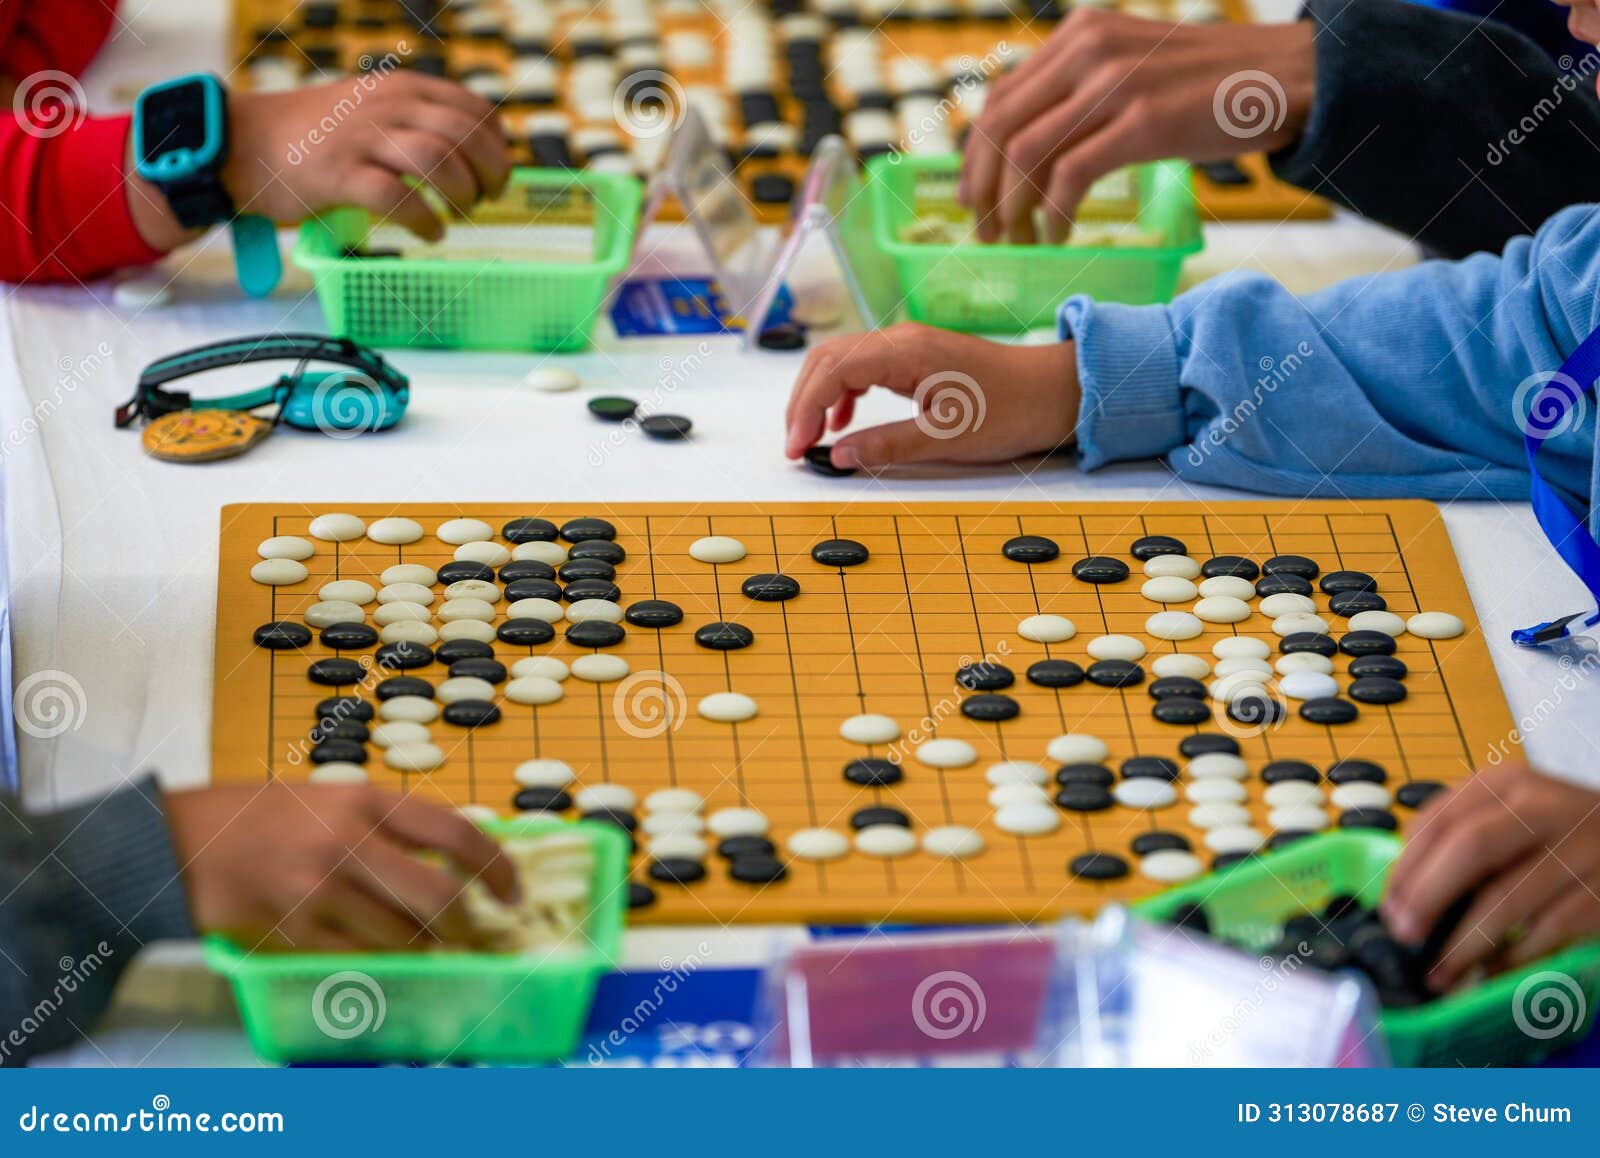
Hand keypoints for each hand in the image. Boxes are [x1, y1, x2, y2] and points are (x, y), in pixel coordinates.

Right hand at [165, 784, 517, 951]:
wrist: (180, 841)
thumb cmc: (262, 816)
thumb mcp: (333, 799)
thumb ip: (389, 824)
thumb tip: (456, 859)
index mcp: (366, 801)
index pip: (456, 832)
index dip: (497, 866)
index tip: (512, 891)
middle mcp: (349, 842)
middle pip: (440, 895)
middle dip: (466, 922)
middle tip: (472, 929)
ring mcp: (322, 889)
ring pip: (405, 936)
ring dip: (425, 945)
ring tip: (424, 940)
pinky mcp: (296, 929)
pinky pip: (362, 956)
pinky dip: (383, 958)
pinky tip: (383, 949)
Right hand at [223, 70, 510, 240]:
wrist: (245, 143)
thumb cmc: (316, 137)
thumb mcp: (372, 110)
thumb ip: (415, 122)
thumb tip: (471, 157)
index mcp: (402, 89)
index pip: (474, 111)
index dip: (497, 146)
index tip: (495, 174)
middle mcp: (387, 106)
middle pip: (465, 135)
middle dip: (489, 173)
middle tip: (484, 200)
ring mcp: (363, 138)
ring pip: (438, 161)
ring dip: (462, 195)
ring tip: (458, 215)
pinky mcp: (340, 174)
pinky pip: (399, 198)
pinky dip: (425, 221)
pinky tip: (432, 233)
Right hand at [783, 322, 1079, 470]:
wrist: (1053, 391)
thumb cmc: (1010, 411)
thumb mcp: (947, 439)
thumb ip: (887, 446)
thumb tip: (839, 456)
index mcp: (906, 352)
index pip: (833, 371)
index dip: (805, 409)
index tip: (798, 448)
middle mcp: (901, 339)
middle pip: (828, 359)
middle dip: (802, 402)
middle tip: (796, 446)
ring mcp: (907, 345)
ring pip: (841, 360)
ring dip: (818, 396)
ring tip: (812, 438)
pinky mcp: (915, 356)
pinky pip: (863, 366)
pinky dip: (842, 393)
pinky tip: (843, 422)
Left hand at [959, 10, 1314, 241]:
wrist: (1288, 78)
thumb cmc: (1209, 88)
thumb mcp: (1132, 71)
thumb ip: (1081, 95)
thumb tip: (1026, 152)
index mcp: (1079, 35)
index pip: (999, 98)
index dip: (975, 156)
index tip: (973, 199)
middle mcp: (1088, 49)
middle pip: (1000, 128)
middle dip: (981, 190)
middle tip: (984, 233)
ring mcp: (1115, 82)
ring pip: (1025, 154)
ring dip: (1011, 209)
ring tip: (1017, 241)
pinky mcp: (1144, 120)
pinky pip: (1072, 176)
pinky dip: (1054, 214)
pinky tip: (1058, 236)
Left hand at [1382, 763, 1599, 990]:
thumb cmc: (1559, 834)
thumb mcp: (1512, 814)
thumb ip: (1462, 836)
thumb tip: (1404, 895)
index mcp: (1507, 783)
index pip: (1441, 818)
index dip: (1407, 867)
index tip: (1388, 907)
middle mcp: (1543, 809)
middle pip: (1471, 847)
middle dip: (1428, 895)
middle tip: (1404, 934)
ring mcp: (1579, 851)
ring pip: (1507, 899)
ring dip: (1464, 944)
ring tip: (1438, 973)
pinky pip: (1546, 933)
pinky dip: (1511, 957)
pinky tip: (1489, 971)